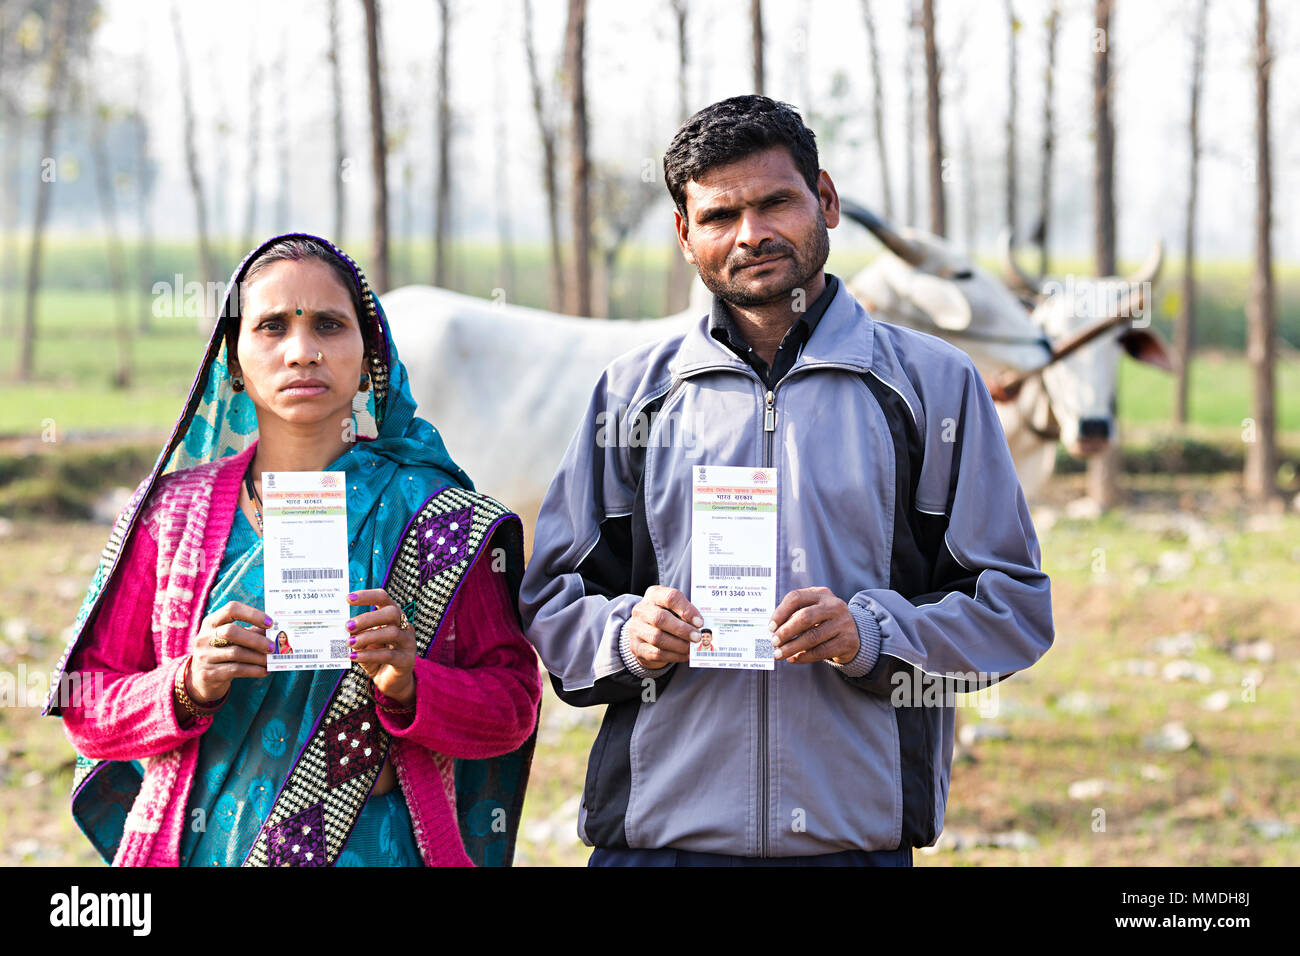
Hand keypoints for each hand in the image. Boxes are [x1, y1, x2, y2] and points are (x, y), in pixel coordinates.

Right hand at [189, 601, 272, 702]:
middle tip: (272, 646)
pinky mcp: (208, 674)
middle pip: (231, 631)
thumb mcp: (233, 639)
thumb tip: (276, 630)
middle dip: (256, 639)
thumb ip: (251, 632)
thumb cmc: (223, 652)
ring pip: (235, 653)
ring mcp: (204, 656)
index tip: (270, 623)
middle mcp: (204, 637)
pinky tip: (264, 671)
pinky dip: (254, 670)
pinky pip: (235, 670)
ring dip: (258, 657)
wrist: (202, 680)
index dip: (252, 614)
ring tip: (271, 660)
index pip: (232, 609)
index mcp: (211, 622)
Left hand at [347, 589, 417, 707]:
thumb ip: (357, 633)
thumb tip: (345, 628)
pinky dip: (369, 655)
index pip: (383, 598)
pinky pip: (389, 655)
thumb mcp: (364, 642)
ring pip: (392, 633)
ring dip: (367, 637)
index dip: (367, 596)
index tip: (348, 598)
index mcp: (393, 616)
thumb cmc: (375, 655)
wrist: (390, 680)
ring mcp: (408, 642)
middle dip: (368, 618)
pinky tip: (354, 656)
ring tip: (349, 643)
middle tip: (347, 626)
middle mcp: (404, 625)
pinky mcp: (407, 660)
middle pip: (391, 612)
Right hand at [626, 585, 703, 670]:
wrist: (643, 632)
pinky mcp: (637, 647)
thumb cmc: (666, 617)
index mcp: (654, 595)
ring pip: (657, 638)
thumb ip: (686, 613)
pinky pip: (656, 653)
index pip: (670, 597)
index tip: (699, 622)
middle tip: (697, 637)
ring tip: (691, 648)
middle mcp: (641, 610)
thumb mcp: (673, 608)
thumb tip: (701, 627)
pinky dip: (674, 655)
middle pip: (660, 618)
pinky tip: (685, 655)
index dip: (686, 610)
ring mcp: (636, 629)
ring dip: (678, 645)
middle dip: (682, 629)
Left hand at [769, 587, 858, 664]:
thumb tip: (773, 630)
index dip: (780, 612)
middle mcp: (834, 605)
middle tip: (774, 642)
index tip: (770, 627)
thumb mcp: (813, 610)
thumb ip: (795, 615)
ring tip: (779, 654)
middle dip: (786, 631)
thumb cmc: (824, 621)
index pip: (796, 597)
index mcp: (821, 593)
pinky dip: (804, 657)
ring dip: (792, 647)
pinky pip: (821, 651)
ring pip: (812, 636)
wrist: (853, 634)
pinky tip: (794, 659)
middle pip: (804, 616)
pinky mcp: (847, 641)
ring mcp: (843, 623)